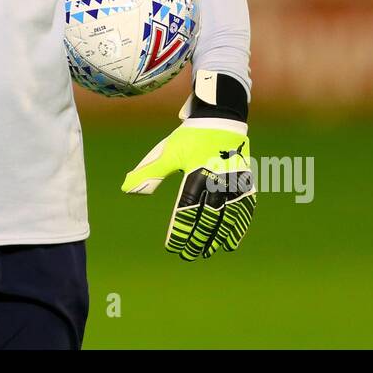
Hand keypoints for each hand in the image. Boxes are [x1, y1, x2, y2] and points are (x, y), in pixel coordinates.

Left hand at [121, 117, 255, 260]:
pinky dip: (238, 228)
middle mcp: (217, 180)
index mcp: (196, 172)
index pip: (186, 210)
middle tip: (188, 255)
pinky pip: (244, 210)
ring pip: (227, 217)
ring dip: (217, 238)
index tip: (172, 247)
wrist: (222, 117)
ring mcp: (234, 182)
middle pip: (207, 218)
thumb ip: (150, 172)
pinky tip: (231, 243)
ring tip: (207, 252)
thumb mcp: (168, 152)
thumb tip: (126, 188)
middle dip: (197, 240)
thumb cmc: (191, 136)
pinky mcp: (246, 182)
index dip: (180, 231)